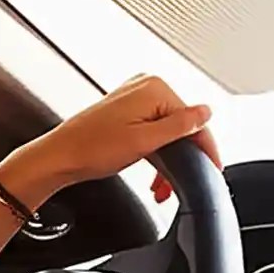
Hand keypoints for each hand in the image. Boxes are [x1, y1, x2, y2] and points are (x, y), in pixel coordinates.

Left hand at [0, 74, 220, 202]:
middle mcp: (146, 87)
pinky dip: (157, 152)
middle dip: (183, 159)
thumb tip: (207, 113)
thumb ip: (181, 126)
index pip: (194, 119)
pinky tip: (152, 173)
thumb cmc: (91, 149)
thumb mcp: (145, 141)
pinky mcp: (128, 109)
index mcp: (154, 88)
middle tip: (178, 185)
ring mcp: (136, 97)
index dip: (205, 149)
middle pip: (182, 126)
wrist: (59, 158)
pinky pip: (155, 130)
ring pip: (169, 132)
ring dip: (169, 160)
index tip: (213, 168)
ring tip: (160, 186)